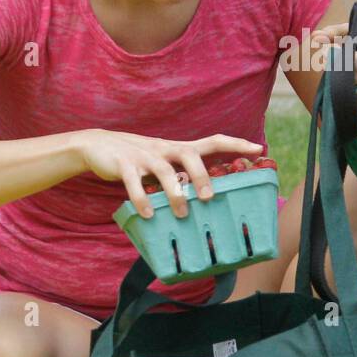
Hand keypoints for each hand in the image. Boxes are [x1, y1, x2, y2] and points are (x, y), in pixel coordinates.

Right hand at [77, 129, 263, 218]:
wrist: (97, 145)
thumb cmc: (138, 159)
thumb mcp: (163, 161)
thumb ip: (181, 174)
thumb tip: (205, 198)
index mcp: (177, 148)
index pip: (212, 141)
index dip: (236, 143)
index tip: (259, 148)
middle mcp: (164, 149)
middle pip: (190, 155)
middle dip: (202, 175)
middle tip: (209, 197)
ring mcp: (143, 156)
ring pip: (164, 171)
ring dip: (175, 193)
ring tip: (182, 214)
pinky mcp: (123, 164)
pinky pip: (134, 182)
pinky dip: (141, 198)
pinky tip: (148, 214)